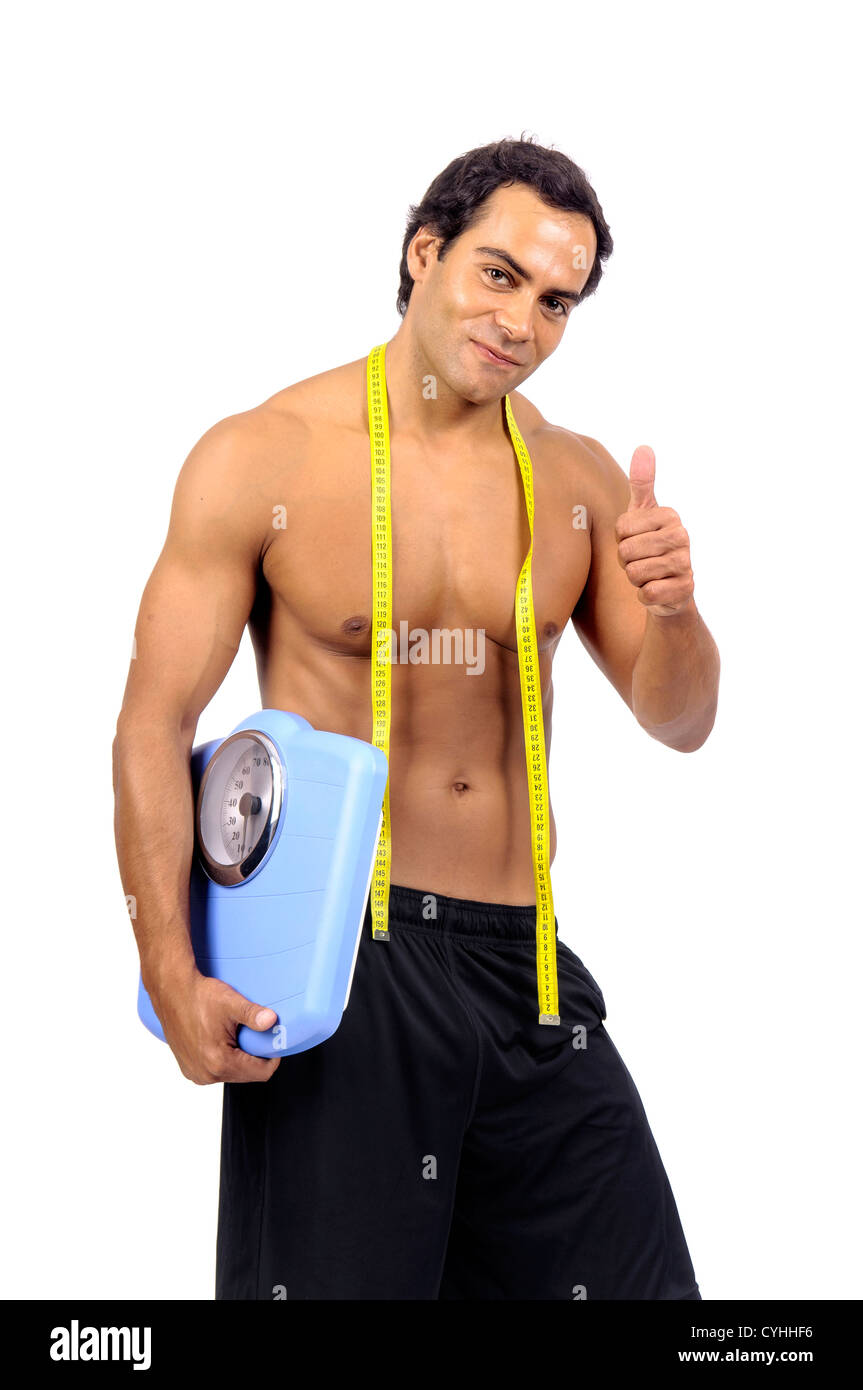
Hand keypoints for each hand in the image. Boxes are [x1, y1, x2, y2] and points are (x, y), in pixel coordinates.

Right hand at [151, 967, 281, 1083]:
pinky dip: (223, 1059)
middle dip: (254, 1057)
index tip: (272, 1041)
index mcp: (218, 1062)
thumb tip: (271, 1020)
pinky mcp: (189, 1069)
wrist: (172, 991)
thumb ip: (253, 1015)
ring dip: (238, 1058)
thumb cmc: (198, 996)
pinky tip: (220, 1040)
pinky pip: (215, 1071)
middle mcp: (205, 1073)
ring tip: (234, 1035)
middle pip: (247, 1075)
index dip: (272, 1057)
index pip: (261, 1073)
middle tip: (251, 1034)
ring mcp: (195, 1073)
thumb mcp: (231, 1003)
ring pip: (231, 1074)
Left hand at [615, 445, 694, 617]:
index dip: (622, 541)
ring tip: (649, 574)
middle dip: (627, 562)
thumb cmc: (650, 545)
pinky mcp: (684, 589)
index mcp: (670, 516)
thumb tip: (643, 447)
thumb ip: (642, 483)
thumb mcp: (643, 513)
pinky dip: (645, 596)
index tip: (636, 541)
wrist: (670, 589)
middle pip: (627, 552)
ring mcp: (685, 563)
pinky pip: (647, 593)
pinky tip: (657, 590)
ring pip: (635, 573)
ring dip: (635, 579)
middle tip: (642, 560)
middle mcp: (682, 536)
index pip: (622, 529)